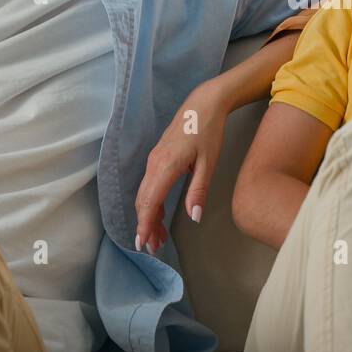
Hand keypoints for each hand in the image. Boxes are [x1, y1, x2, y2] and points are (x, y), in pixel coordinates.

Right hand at [134, 83, 229, 254]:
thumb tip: (193, 218)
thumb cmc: (208, 132)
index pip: (149, 202)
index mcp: (166, 166)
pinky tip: (160, 214)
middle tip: (152, 247)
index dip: (144, 224)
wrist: (203, 104)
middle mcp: (154, 163)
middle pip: (143, 201)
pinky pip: (149, 185)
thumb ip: (198, 191)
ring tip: (158, 236)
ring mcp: (153, 159)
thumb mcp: (208, 163)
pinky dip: (151, 203)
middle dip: (146, 225)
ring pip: (145, 194)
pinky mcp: (157, 157)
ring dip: (149, 216)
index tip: (143, 243)